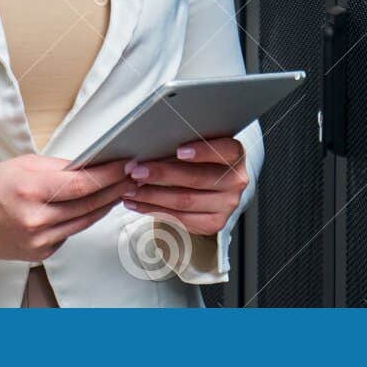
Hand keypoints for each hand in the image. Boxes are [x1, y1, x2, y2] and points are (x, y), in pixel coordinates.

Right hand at [0, 154, 134, 262]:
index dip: (109, 175)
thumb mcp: (25, 164)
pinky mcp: (40, 253)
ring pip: (84, 221)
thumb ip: (60, 167)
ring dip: (105, 205)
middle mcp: (35, 219)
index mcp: (30, 190)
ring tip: (119, 190)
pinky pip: (70, 234)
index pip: (81, 184)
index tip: (125, 165)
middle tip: (132, 176)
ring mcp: (39, 241)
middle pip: (88, 204)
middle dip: (114, 188)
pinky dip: (82, 220)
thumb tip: (91, 166)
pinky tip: (91, 207)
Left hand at [119, 136, 247, 235]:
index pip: (224, 150)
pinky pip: (180, 218)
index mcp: (235, 155)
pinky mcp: (214, 223)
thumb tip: (148, 146)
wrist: (222, 183)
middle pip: (196, 179)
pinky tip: (138, 203)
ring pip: (185, 201)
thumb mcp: (202, 144)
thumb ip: (184, 144)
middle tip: (137, 171)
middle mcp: (235, 181)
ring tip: (131, 189)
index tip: (179, 151)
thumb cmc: (205, 158)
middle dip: (162, 175)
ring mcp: (227, 205)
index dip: (202, 151)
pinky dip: (154, 210)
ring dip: (152, 196)